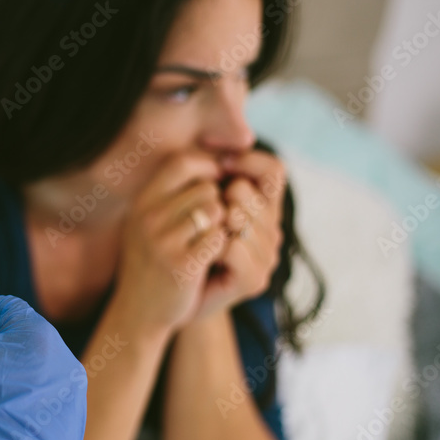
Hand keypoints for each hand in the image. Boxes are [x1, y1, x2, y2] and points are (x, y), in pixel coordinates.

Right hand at [112, 152, 228, 338]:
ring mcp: (163, 241)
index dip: (207, 169)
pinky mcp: (182, 265)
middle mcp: (147, 217)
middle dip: (218, 205)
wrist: (138, 312)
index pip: (182, 163)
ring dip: (221, 226)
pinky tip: (210, 259)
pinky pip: (219, 239)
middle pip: (206, 189)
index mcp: (141, 202)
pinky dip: (222, 247)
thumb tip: (216, 164)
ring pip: (216, 211)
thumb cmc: (152, 262)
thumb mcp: (148, 222)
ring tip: (209, 243)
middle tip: (212, 226)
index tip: (216, 187)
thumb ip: (172, 194)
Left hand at [193, 150, 285, 319]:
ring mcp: (266, 258)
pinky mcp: (255, 281)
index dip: (249, 162)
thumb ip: (208, 174)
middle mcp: (271, 232)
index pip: (274, 172)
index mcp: (261, 209)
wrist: (165, 296)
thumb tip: (217, 143)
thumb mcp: (191, 202)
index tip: (221, 165)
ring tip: (199, 237)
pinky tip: (200, 255)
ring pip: (242, 219)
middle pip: (254, 194)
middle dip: (224, 196)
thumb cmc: (178, 243)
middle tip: (206, 213)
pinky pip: (234, 247)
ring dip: (214, 222)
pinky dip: (212, 246)